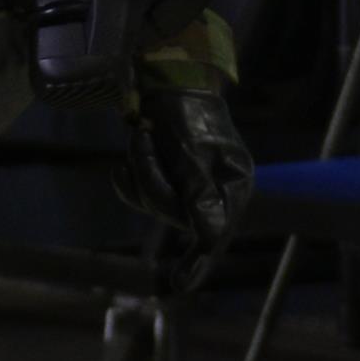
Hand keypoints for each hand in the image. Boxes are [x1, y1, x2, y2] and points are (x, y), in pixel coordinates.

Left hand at [123, 84, 255, 259]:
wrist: (166, 75)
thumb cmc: (186, 110)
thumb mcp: (193, 151)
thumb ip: (199, 194)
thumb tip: (210, 237)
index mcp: (233, 184)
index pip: (214, 230)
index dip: (197, 261)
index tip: (180, 284)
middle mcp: (214, 191)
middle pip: (173, 213)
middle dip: (151, 179)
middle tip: (143, 139)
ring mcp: (188, 186)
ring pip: (153, 202)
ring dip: (140, 169)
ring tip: (141, 135)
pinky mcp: (166, 179)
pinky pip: (139, 193)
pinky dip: (130, 175)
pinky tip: (127, 156)